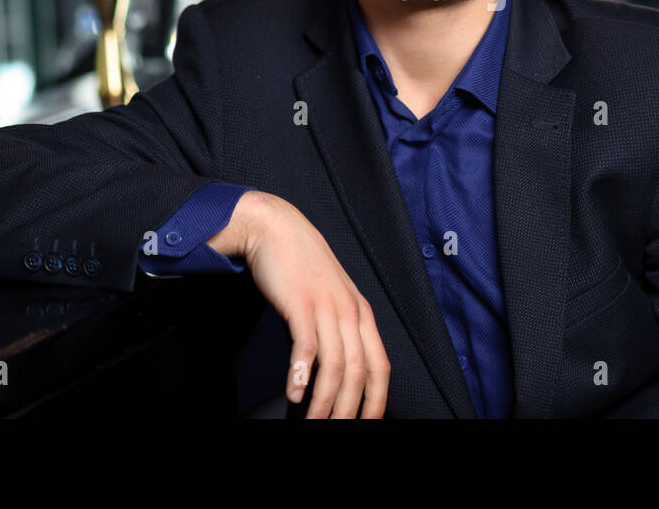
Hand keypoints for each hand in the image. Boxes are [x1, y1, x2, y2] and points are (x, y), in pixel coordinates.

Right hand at [207, 190, 389, 417]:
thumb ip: (339, 329)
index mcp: (362, 313)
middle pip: (359, 373)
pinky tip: (294, 393)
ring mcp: (326, 306)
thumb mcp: (332, 298)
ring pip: (334, 365)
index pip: (381, 367)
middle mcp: (350, 311)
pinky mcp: (300, 302)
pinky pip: (305, 345)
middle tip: (334, 430)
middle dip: (348, 410)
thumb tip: (337, 372)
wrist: (277, 228)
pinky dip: (300, 374)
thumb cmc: (303, 266)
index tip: (367, 423)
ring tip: (312, 422)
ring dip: (323, 401)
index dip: (377, 401)